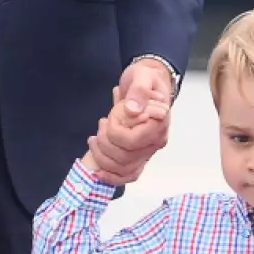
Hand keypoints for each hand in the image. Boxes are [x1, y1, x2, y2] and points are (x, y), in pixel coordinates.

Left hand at [87, 60, 172, 184]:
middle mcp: (155, 142)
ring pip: (123, 169)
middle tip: (100, 125)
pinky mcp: (139, 156)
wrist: (147, 83)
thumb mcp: (143, 75)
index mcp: (158, 124)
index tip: (108, 118)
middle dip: (104, 144)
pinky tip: (98, 171)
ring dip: (102, 158)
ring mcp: (148, 151)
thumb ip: (139, 90)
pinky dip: (112, 177)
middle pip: (125, 158)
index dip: (114, 133)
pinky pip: (128, 176)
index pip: (132, 141)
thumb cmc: (145, 79)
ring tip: (94, 139)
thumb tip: (132, 109)